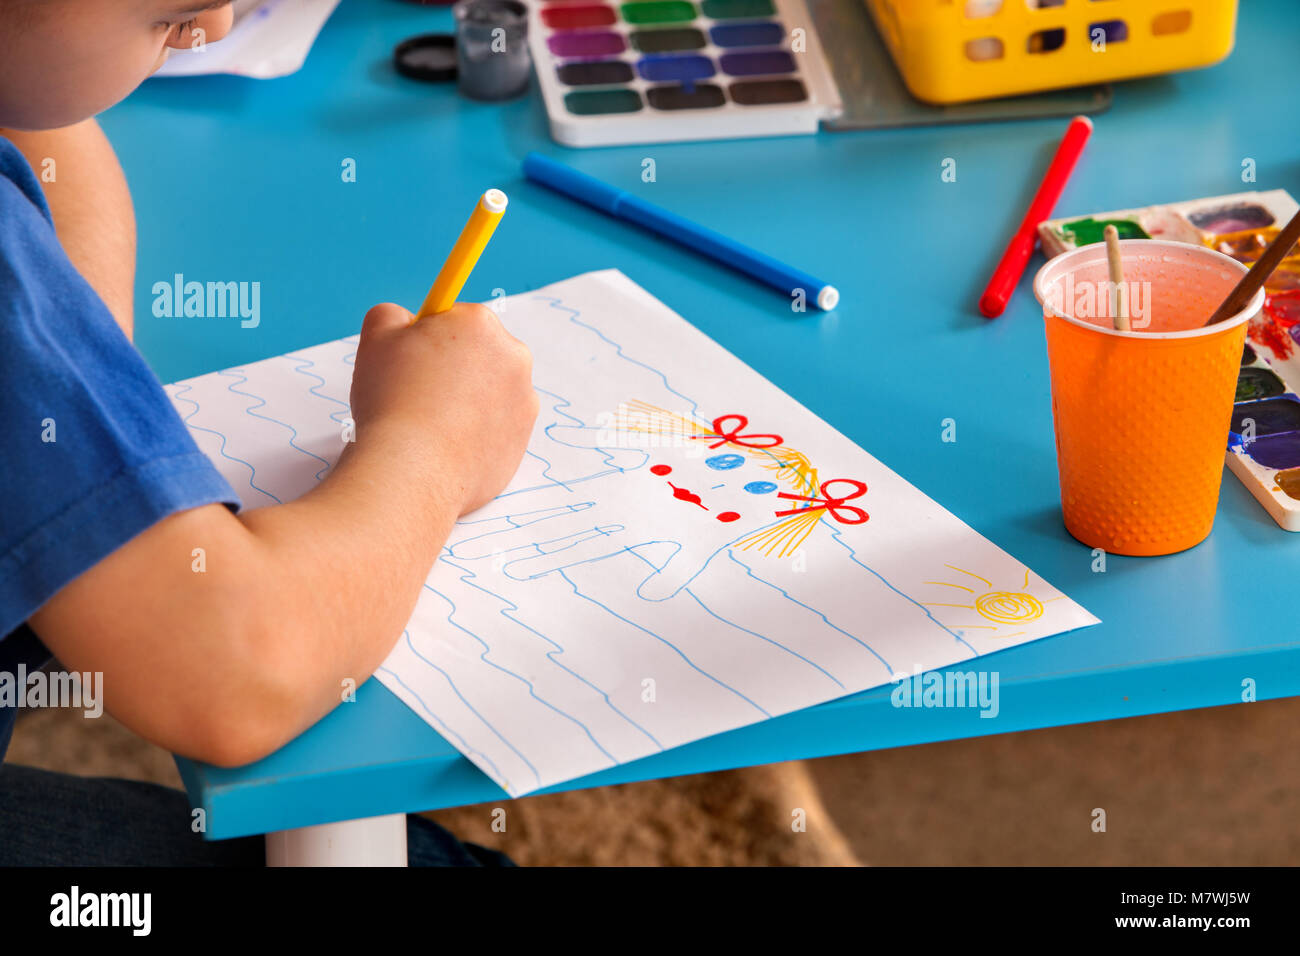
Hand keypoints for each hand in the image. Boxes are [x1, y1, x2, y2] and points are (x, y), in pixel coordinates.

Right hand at [349, 301, 538, 513]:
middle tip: (418, 395)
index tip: (414, 362)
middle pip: (478, 355)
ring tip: (430, 424)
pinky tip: (446, 445)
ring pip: (488, 393)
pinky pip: (495, 428)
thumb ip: (391, 315)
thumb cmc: (392, 401)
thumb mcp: (376, 338)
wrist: (413, 471)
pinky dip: (475, 434)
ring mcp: (524, 401)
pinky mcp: (523, 440)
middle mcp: (514, 357)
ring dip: (466, 402)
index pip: (455, 321)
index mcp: (481, 323)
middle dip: (453, 370)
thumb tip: (404, 320)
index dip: (428, 342)